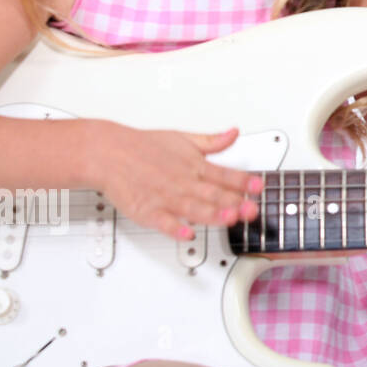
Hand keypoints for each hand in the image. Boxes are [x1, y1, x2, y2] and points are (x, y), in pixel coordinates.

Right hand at [86, 122, 261, 240]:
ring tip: (229, 219)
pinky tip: (187, 233)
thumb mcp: (183, 138)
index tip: (258, 187)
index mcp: (194, 166)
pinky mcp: (147, 210)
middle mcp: (183, 182)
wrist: (107, 152)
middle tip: (252, 209)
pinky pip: (163, 222)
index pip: (224, 175)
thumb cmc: (143, 146)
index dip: (243, 182)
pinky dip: (175, 228)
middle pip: (213, 194)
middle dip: (235, 203)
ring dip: (212, 214)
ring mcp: (166, 197)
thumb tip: (233, 133)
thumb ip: (211, 142)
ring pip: (193, 208)